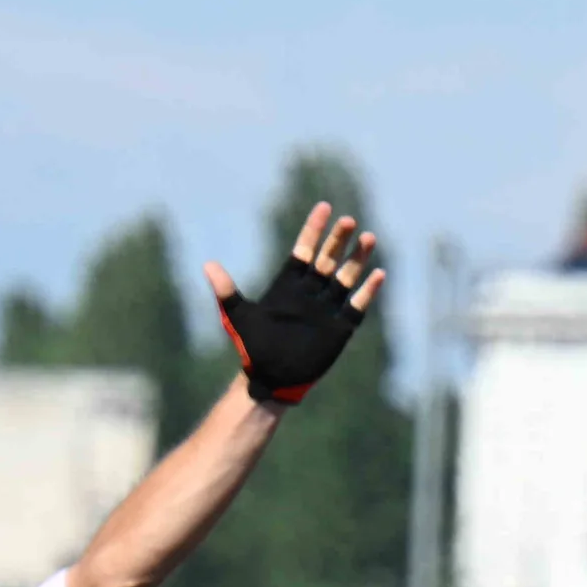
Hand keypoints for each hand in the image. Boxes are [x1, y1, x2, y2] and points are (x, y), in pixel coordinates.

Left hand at [208, 202, 382, 404]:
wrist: (270, 378)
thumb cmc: (251, 348)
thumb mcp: (236, 316)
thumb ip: (225, 291)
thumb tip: (208, 265)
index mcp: (287, 286)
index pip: (303, 250)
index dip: (313, 229)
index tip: (324, 207)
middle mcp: (309, 294)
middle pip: (327, 260)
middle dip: (338, 240)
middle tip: (349, 220)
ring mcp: (326, 310)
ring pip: (345, 278)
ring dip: (357, 259)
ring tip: (369, 238)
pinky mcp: (339, 329)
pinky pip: (356, 306)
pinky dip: (367, 292)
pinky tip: (378, 275)